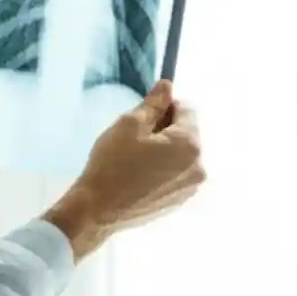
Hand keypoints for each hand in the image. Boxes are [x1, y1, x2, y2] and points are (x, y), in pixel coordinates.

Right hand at [43, 79, 204, 260]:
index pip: (187, 109)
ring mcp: (191, 187)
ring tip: (136, 160)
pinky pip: (176, 174)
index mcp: (190, 144)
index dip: (164, 106)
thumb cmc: (112, 163)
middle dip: (165, 129)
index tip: (142, 115)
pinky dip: (162, 169)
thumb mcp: (129, 125)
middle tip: (134, 139)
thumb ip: (153, 104)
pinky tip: (138, 176)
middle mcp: (199, 166)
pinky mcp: (180, 201)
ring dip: (165, 150)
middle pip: (187, 133)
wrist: (98, 210)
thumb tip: (167, 85)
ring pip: (181, 154)